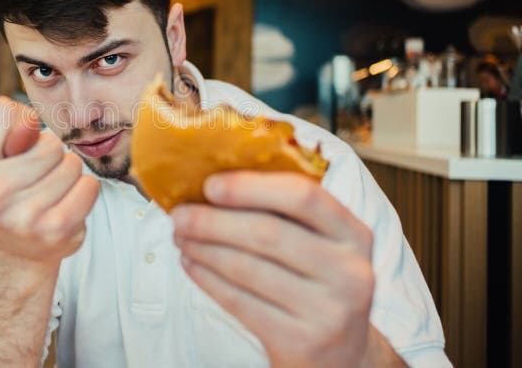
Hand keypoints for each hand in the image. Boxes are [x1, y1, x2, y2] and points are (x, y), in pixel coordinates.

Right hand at [0, 96, 99, 263]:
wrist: (15, 249)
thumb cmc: (6, 185)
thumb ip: (8, 125)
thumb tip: (29, 123)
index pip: (2, 110)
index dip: (16, 123)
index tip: (9, 149)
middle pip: (49, 143)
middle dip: (49, 153)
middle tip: (33, 176)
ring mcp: (21, 217)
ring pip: (72, 163)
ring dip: (67, 172)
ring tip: (47, 191)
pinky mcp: (55, 230)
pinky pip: (89, 185)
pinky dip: (83, 189)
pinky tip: (64, 203)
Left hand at [171, 171, 374, 367]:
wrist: (340, 356)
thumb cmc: (316, 284)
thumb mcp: (321, 246)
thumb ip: (286, 213)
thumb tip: (215, 183)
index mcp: (354, 233)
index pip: (304, 196)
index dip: (251, 187)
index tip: (210, 184)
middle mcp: (350, 271)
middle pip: (268, 233)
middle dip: (213, 221)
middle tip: (179, 215)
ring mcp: (328, 310)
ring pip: (248, 268)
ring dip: (204, 248)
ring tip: (180, 237)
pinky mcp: (301, 341)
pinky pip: (240, 302)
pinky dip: (207, 279)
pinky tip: (190, 264)